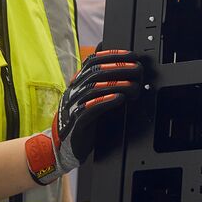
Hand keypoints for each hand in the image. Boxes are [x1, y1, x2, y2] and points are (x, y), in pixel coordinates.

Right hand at [25, 48, 148, 184]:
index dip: (111, 55)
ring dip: (116, 84)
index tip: (130, 55)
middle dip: (119, 68)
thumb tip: (117, 62)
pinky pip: (89, 109)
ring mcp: (73, 106)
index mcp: (78, 83)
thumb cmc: (83, 120)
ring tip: (132, 85)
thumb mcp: (93, 97)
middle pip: (95, 72)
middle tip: (136, 69)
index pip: (92, 61)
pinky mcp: (77, 122)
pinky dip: (105, 101)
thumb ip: (103, 81)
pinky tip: (118, 98)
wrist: (64, 147)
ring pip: (93, 89)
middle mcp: (74, 91)